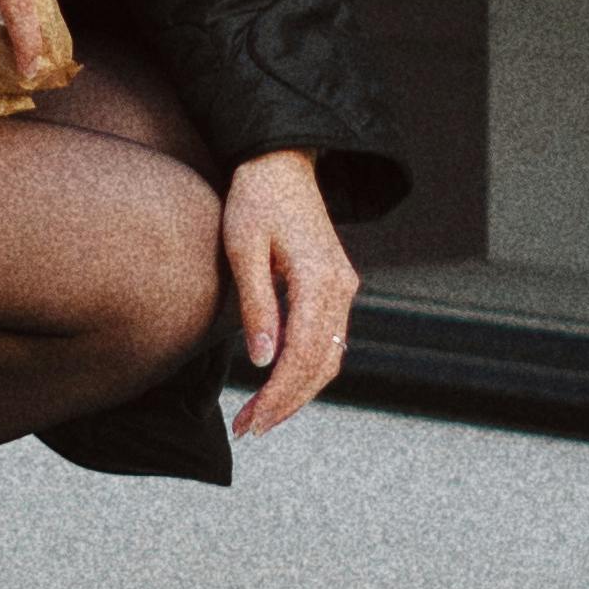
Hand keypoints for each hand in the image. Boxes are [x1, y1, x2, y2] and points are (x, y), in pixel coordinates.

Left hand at [222, 154, 356, 434]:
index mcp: (320, 278)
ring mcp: (343, 288)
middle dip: (287, 402)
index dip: (280, 394)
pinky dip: (307, 368)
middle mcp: (341, 287)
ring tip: (258, 415)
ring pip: (330, 357)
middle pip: (323, 364)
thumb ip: (257, 305)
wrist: (281, 161)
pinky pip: (328, 339)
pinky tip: (277, 382)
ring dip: (298, 391)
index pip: (305, 354)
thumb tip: (262, 360)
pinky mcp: (336, 287)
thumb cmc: (255, 198)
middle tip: (249, 427)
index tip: (253, 421)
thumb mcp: (244, 247)